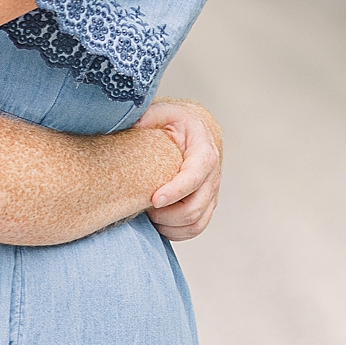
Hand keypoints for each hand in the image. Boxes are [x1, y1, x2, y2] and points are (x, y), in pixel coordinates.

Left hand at [138, 99, 222, 240]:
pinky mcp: (207, 205)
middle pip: (194, 207)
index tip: (154, 199)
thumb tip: (133, 125)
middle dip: (166, 214)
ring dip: (170, 226)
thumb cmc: (178, 122)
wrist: (198, 130)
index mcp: (204, 151)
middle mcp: (212, 175)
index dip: (176, 191)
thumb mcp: (165, 112)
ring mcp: (212, 193)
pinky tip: (159, 223)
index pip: (195, 176)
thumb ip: (149, 116)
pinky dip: (176, 233)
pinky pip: (196, 228)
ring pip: (195, 223)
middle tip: (144, 207)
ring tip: (150, 215)